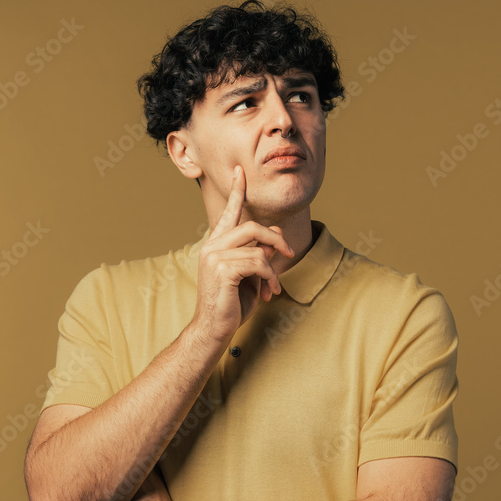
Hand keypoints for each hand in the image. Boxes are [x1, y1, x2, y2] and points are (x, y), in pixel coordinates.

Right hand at [191, 164, 295, 345]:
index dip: (237, 191)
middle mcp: (212, 246)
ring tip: (273, 288)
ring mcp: (214, 256)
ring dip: (273, 269)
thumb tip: (276, 232)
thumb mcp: (252, 275)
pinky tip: (268, 292)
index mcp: (216, 244)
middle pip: (252, 226)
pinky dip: (269, 277)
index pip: (228, 212)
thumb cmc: (232, 304)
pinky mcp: (222, 269)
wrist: (215, 329)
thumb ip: (261, 253)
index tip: (240, 171)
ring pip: (258, 247)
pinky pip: (258, 262)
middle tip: (288, 253)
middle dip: (275, 239)